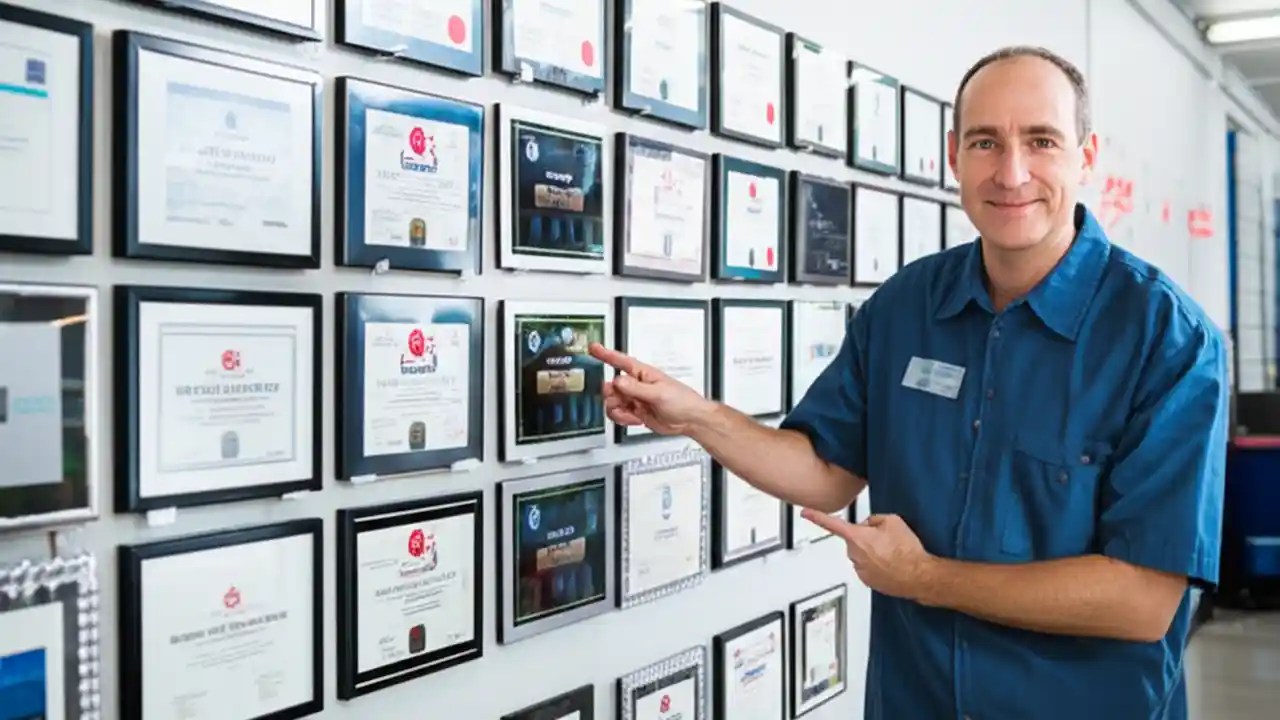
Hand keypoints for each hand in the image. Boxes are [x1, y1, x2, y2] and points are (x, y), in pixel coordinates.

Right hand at [589, 342, 714, 435]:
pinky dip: (622, 418)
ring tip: (630, 412)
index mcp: (643, 374)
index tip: (593, 348)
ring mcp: (635, 399)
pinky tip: (633, 419)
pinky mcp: (636, 412)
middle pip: (611, 386)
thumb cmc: (682, 401)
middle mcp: (637, 385)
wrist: (689, 420)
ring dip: (617, 409)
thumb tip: (618, 381)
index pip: (620, 361)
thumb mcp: (658, 393)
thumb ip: (636, 388)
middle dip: (612, 395)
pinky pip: (619, 413)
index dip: (605, 354)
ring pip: (612, 402)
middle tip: (622, 400)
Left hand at [801, 510, 936, 601]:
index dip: (817, 517)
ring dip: (873, 553)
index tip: (805, 513)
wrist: (919, 576)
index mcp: (858, 537)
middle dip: (866, 538)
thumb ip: (874, 519)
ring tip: (893, 554)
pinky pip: (868, 567)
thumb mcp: (893, 521)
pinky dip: (878, 565)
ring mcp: (860, 570)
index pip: (832, 524)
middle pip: (855, 539)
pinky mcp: (868, 581)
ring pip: (862, 554)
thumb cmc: (907, 551)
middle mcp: (855, 555)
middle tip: (887, 541)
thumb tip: (869, 525)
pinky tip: (892, 564)